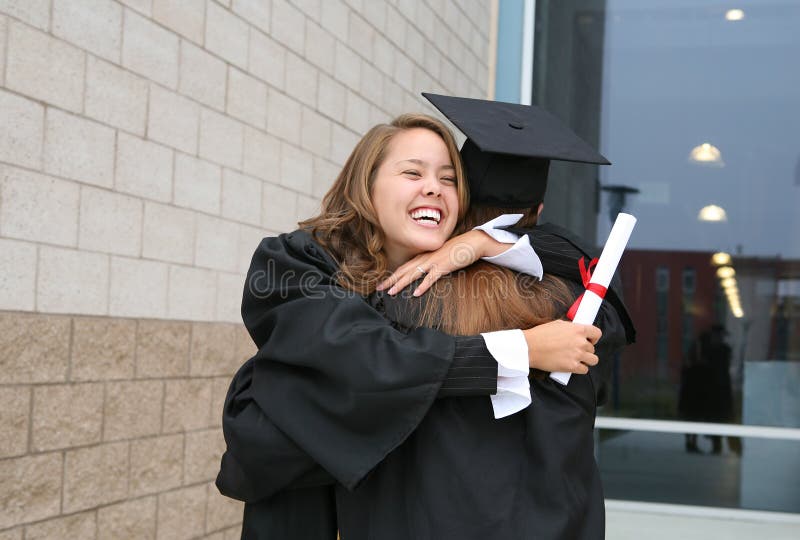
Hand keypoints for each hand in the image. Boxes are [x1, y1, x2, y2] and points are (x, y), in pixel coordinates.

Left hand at [377, 230, 504, 295]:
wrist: (472, 242)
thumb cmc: (458, 250)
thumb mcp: (441, 257)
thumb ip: (432, 264)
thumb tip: (425, 274)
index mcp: (424, 256)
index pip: (405, 266)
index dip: (393, 275)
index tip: (383, 283)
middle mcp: (426, 258)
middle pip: (405, 270)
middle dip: (391, 280)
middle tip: (379, 288)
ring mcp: (434, 261)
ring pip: (413, 273)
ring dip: (401, 283)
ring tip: (391, 292)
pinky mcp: (444, 266)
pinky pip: (431, 277)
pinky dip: (423, 286)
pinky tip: (416, 293)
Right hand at [522, 320, 600, 373]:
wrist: (529, 347)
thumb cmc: (540, 335)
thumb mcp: (557, 324)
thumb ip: (570, 328)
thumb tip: (575, 332)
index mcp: (578, 329)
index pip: (597, 333)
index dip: (594, 338)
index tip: (590, 340)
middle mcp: (581, 342)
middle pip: (593, 348)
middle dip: (585, 349)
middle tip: (576, 350)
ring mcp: (577, 355)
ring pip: (593, 360)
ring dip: (586, 360)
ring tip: (577, 359)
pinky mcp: (572, 366)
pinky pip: (584, 370)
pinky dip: (580, 369)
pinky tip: (573, 365)